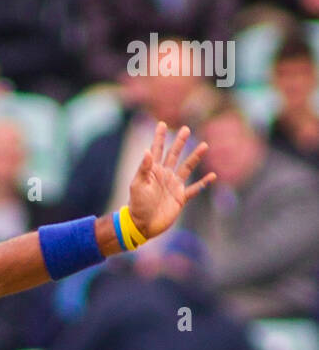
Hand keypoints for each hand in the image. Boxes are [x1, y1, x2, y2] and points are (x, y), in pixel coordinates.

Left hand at [127, 122, 215, 240]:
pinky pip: (195, 189)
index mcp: (153, 171)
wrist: (142, 225)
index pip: (157, 150)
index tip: (162, 124)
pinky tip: (212, 176)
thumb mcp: (138, 185)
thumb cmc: (137, 205)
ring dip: (195, 157)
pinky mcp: (180, 198)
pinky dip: (203, 183)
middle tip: (186, 129)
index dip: (159, 137)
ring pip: (187, 168)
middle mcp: (165, 175)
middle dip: (180, 142)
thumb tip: (147, 151)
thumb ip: (143, 168)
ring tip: (204, 145)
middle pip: (174, 155)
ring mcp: (173, 186)